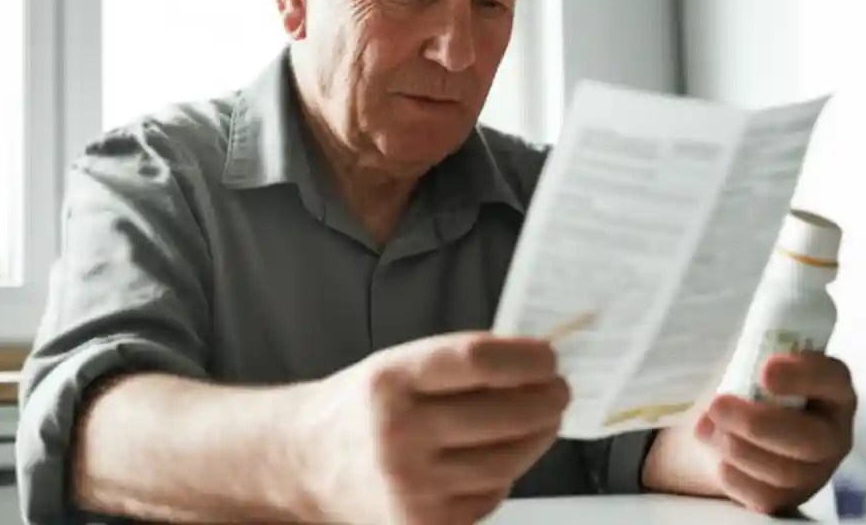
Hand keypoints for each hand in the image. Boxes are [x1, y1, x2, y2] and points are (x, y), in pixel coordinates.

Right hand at [301, 332, 568, 524]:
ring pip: (506, 461)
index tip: (549, 357)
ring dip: (537, 438)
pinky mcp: (424, 523)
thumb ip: (456, 364)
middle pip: (504, 414)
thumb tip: (534, 365)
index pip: (478, 362)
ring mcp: (411, 485)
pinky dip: (504, 474)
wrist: (305, 463)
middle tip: (560, 390)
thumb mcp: (394, 366)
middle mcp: (398, 433)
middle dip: (546, 400)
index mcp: (390, 380)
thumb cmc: (360, 409)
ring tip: (543, 421)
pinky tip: (499, 457)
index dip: (526, 358)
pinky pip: (489, 495)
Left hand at [695, 352, 856, 512]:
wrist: (724, 429)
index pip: (833, 380)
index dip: (804, 376)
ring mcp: (814, 472)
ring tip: (707, 427)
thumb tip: (724, 349)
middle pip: (811, 439)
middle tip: (718, 405)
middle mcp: (833, 434)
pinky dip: (733, 474)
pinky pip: (763, 496)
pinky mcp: (788, 499)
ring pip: (784, 472)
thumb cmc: (745, 387)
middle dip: (758, 423)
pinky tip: (717, 455)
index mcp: (831, 391)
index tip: (765, 370)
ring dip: (737, 447)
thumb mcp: (751, 362)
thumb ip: (752, 354)